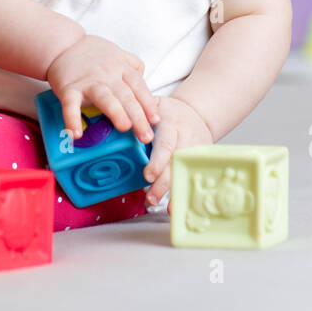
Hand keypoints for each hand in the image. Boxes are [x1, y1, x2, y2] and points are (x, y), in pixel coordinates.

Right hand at [46, 35, 159, 143]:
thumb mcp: (117, 52)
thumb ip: (132, 64)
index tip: (156, 120)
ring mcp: (88, 82)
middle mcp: (108, 75)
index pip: (139, 87)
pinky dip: (72, 119)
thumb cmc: (92, 53)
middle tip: (146, 136)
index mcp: (121, 68)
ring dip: (115, 112)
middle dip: (138, 116)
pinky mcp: (68, 89)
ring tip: (124, 127)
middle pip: (126, 96)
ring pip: (104, 97)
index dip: (148, 103)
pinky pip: (70, 105)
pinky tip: (76, 134)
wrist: (62, 44)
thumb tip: (144, 77)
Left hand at [142, 95, 213, 210]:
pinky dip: (184, 192)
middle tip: (150, 197)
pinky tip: (174, 205)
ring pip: (186, 171)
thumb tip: (110, 124)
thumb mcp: (152, 105)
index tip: (148, 175)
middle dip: (164, 181)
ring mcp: (196, 149)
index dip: (158, 161)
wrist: (196, 113)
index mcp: (170, 122)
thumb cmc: (167, 112)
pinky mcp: (201, 159)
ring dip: (174, 189)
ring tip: (162, 204)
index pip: (165, 144)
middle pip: (177, 162)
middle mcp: (186, 137)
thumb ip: (135, 114)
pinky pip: (193, 177)